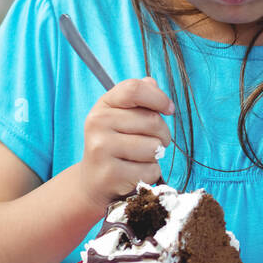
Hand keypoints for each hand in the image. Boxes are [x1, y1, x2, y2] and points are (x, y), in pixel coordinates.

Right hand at [78, 77, 175, 211]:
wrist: (94, 179)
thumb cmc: (116, 143)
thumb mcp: (122, 116)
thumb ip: (139, 98)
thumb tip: (151, 83)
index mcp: (104, 104)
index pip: (134, 89)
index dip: (159, 98)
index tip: (168, 110)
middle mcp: (98, 123)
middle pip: (152, 120)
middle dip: (163, 133)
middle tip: (154, 141)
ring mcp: (101, 148)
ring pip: (153, 147)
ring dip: (156, 155)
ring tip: (140, 157)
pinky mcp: (109, 174)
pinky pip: (150, 170)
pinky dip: (150, 173)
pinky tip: (134, 172)